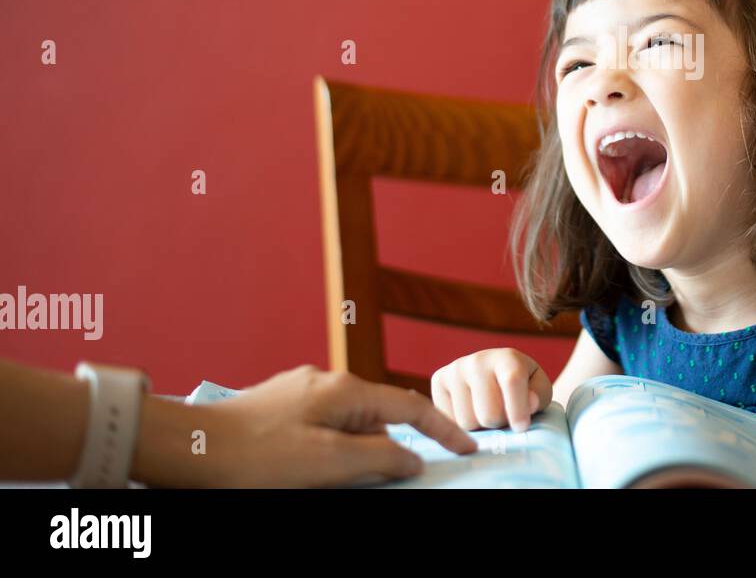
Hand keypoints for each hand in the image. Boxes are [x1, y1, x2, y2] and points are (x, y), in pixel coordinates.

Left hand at [191, 365, 478, 487]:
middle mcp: (325, 383)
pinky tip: (320, 465)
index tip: (467, 448)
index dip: (443, 429)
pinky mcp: (276, 408)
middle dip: (400, 441)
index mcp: (344, 391)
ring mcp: (298, 393)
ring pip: (349, 421)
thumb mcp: (326, 463)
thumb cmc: (253, 457)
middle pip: (380, 412)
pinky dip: (336, 446)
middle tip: (414, 471)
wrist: (184, 448)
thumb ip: (377, 457)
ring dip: (363, 447)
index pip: (410, 407)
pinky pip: (323, 425)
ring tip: (357, 475)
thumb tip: (412, 458)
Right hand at [430, 348, 551, 432]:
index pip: (511, 382)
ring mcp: (454, 370)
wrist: (494, 375)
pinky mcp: (438, 381)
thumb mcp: (539, 390)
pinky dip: (461, 426)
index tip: (521, 428)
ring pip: (467, 423)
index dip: (518, 410)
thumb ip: (539, 396)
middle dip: (499, 424)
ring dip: (480, 427)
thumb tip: (529, 403)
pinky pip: (448, 422)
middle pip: (488, 414)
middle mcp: (477, 360)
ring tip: (486, 413)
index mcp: (508, 358)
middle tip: (504, 416)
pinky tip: (471, 411)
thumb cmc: (522, 388)